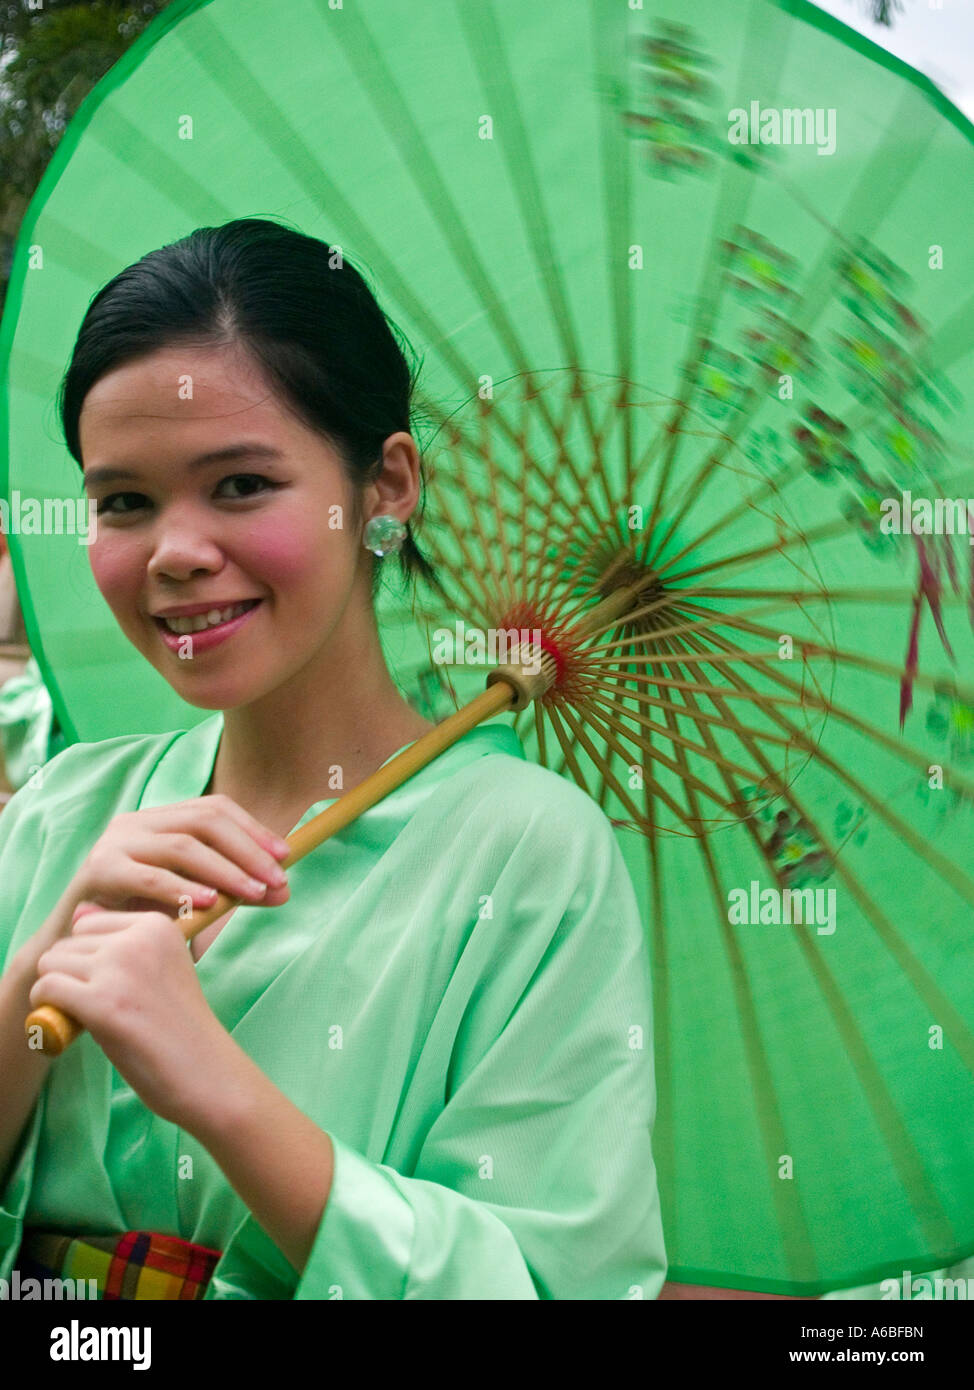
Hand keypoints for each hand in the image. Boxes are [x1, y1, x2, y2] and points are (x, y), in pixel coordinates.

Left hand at [29, 906, 241, 1125]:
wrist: (204, 1070)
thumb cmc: (179, 1024)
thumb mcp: (161, 966)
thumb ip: (123, 939)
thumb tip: (79, 911)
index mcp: (157, 924)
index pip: (92, 922)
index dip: (92, 957)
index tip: (114, 986)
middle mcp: (138, 937)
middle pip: (68, 942)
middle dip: (72, 974)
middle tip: (98, 1005)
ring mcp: (120, 967)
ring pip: (51, 962)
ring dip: (58, 990)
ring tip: (84, 1015)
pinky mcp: (102, 1001)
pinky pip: (47, 988)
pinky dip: (46, 1006)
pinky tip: (68, 1022)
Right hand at [69, 795, 291, 919]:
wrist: (76, 948)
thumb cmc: (136, 919)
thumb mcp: (191, 900)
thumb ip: (233, 892)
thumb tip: (284, 891)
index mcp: (160, 819)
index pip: (215, 808)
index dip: (253, 829)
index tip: (286, 856)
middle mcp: (136, 822)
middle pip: (204, 820)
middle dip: (247, 849)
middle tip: (277, 879)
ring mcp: (115, 842)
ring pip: (181, 845)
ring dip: (224, 870)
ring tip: (252, 893)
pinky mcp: (98, 871)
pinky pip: (148, 876)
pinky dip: (183, 888)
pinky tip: (209, 903)